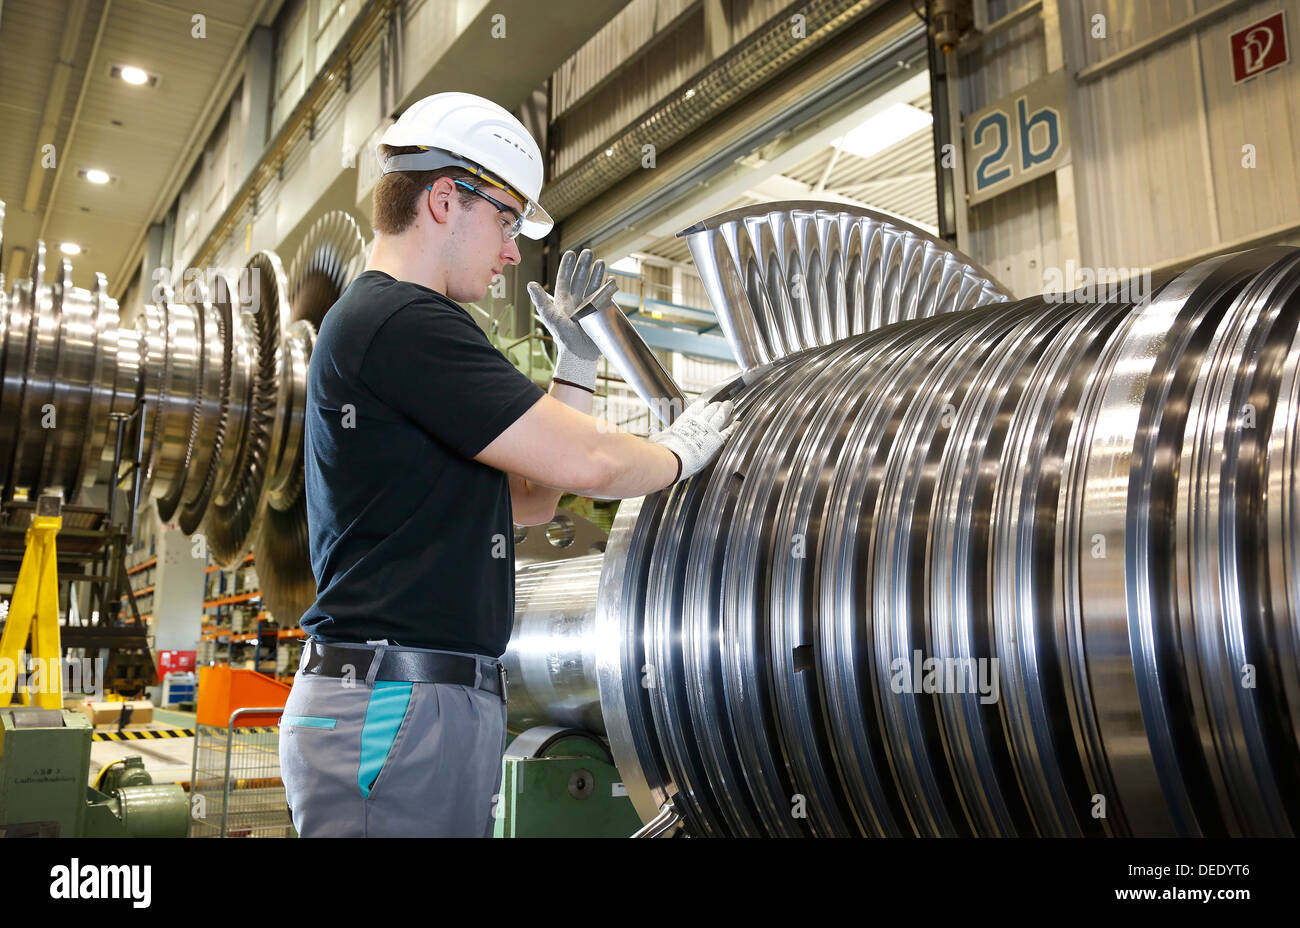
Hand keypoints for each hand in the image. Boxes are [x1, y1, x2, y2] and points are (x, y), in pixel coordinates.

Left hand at [527, 249, 616, 391]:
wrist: (580, 353)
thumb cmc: (563, 336)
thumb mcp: (549, 316)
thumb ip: (541, 300)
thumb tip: (530, 284)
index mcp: (562, 301)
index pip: (565, 279)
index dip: (567, 266)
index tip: (571, 253)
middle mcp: (575, 301)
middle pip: (580, 279)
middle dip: (584, 265)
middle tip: (588, 252)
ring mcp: (587, 307)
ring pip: (592, 285)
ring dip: (597, 274)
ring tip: (601, 262)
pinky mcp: (598, 313)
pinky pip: (604, 297)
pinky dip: (607, 288)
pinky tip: (611, 280)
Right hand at [648, 397, 737, 481]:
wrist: (675, 458)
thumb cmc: (665, 450)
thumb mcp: (660, 438)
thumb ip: (660, 435)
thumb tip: (653, 436)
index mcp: (685, 420)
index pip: (695, 408)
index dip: (701, 406)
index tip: (704, 404)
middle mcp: (698, 422)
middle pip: (710, 410)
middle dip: (715, 406)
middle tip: (720, 404)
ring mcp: (709, 430)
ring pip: (720, 416)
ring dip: (725, 410)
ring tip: (729, 406)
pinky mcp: (716, 440)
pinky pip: (728, 431)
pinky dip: (733, 426)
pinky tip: (737, 423)